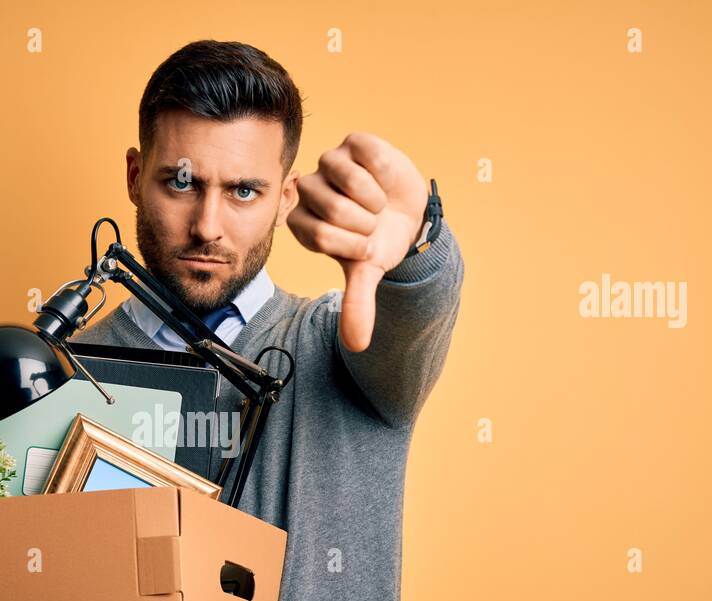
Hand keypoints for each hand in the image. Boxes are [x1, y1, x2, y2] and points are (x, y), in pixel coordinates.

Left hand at [286, 131, 429, 352]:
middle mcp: (309, 191)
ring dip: (374, 198)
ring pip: (348, 179)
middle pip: (332, 208)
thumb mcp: (368, 273)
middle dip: (365, 223)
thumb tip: (356, 345)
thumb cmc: (379, 242)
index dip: (352, 245)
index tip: (366, 247)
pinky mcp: (353, 144)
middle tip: (373, 225)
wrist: (408, 214)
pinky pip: (365, 154)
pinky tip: (384, 180)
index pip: (320, 235)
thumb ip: (357, 304)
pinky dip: (382, 171)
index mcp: (303, 223)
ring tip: (379, 204)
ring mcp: (330, 164)